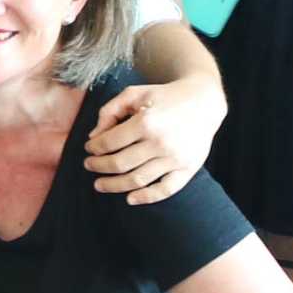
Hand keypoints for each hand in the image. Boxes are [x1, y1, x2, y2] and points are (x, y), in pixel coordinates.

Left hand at [83, 71, 223, 203]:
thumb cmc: (164, 96)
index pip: (109, 142)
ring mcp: (175, 158)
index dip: (94, 148)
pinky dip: (146, 198)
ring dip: (114, 185)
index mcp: (146, 122)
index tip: (89, 148)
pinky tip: (129, 199)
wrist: (204, 101)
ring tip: (99, 185)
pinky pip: (165, 190)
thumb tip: (93, 137)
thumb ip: (110, 111)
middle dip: (98, 166)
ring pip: (137, 180)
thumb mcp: (134, 93)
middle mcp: (161, 143)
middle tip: (89, 165)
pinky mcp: (188, 169)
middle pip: (119, 164)